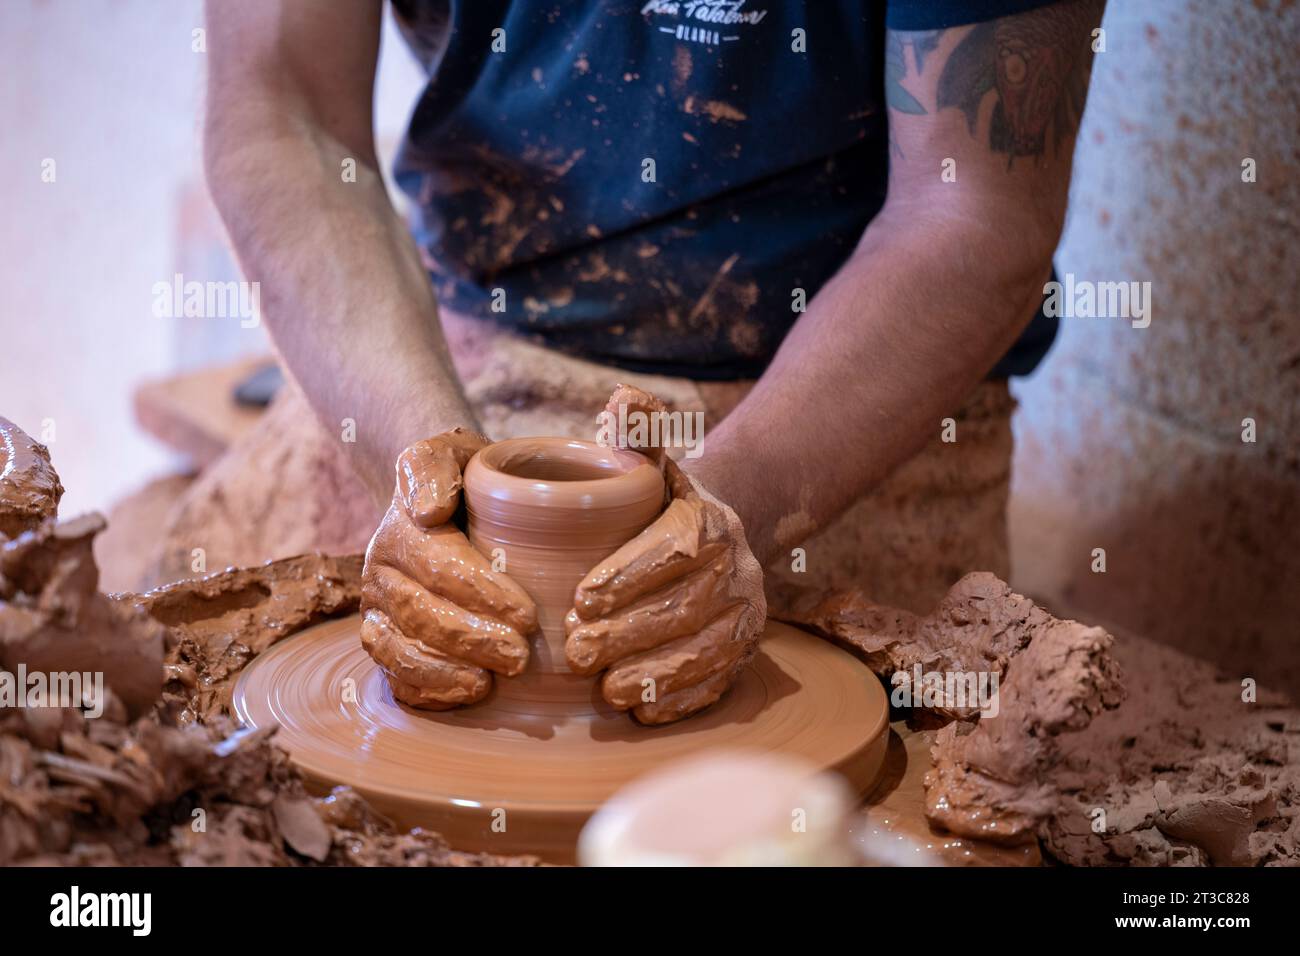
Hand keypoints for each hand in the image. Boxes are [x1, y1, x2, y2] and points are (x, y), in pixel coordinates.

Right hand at [360, 429, 536, 708]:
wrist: (441, 499)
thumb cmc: (462, 477)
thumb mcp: (451, 451)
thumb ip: (433, 467)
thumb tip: (427, 510)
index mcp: (399, 531)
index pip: (440, 567)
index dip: (483, 594)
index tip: (529, 614)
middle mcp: (380, 575)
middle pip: (421, 615)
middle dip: (472, 641)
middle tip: (521, 657)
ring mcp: (379, 612)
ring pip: (399, 651)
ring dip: (443, 673)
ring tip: (488, 684)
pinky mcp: (387, 641)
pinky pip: (395, 675)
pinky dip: (425, 691)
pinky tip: (464, 695)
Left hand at [563, 386, 765, 723]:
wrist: (713, 537)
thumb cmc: (658, 503)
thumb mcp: (648, 461)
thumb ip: (635, 431)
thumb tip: (624, 399)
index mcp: (709, 523)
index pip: (673, 550)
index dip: (628, 576)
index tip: (581, 597)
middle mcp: (739, 570)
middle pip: (686, 608)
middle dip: (629, 633)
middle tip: (576, 651)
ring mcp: (746, 616)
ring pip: (705, 650)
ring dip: (655, 673)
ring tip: (605, 689)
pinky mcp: (744, 654)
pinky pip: (720, 681)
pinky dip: (683, 700)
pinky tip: (643, 711)